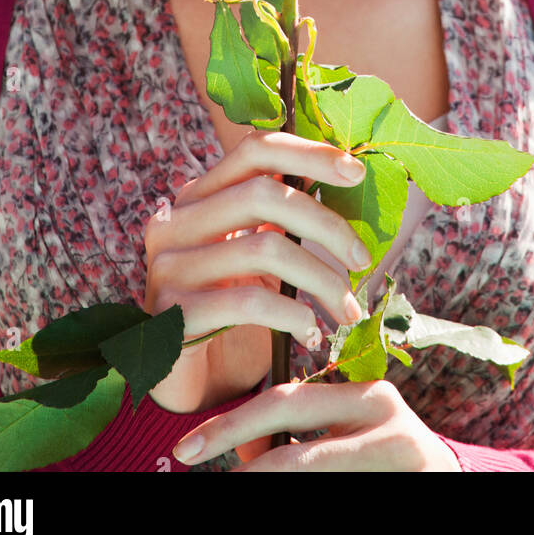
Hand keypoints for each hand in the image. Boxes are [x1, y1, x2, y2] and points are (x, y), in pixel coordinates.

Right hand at [143, 128, 371, 415]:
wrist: (190, 383)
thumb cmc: (235, 310)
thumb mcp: (259, 256)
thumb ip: (283, 219)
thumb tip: (352, 183)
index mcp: (200, 196)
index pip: (254, 150)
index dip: (308, 154)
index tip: (357, 173)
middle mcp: (177, 221)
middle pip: (264, 194)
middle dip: (325, 225)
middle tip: (364, 260)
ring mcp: (170, 266)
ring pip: (264, 248)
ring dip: (321, 280)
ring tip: (347, 310)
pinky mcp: (173, 313)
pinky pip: (249, 302)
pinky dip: (293, 315)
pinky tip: (312, 333)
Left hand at [171, 378, 462, 470]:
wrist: (459, 481)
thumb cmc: (389, 454)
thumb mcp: (350, 430)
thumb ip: (303, 429)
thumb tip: (239, 450)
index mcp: (366, 393)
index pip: (286, 400)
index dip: (232, 422)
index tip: (188, 445)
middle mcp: (384, 418)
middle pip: (295, 441)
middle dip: (237, 449)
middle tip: (188, 458)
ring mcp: (398, 456)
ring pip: (309, 474)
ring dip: (266, 482)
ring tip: (237, 485)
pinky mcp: (407, 483)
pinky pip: (335, 492)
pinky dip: (297, 495)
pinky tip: (274, 493)